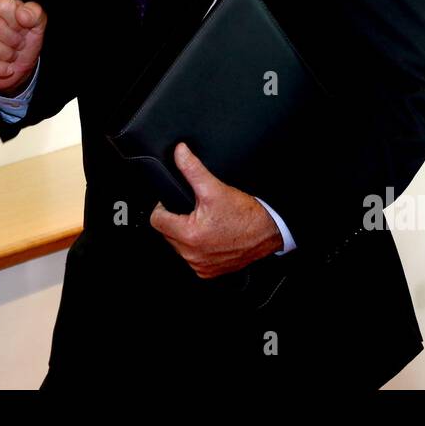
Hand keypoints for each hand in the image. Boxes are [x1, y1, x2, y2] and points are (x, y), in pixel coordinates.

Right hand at [0, 0, 45, 92]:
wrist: (17, 66)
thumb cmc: (23, 40)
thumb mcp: (37, 24)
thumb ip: (34, 13)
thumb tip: (22, 14)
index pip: (0, 3)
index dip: (15, 20)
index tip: (21, 28)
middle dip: (12, 40)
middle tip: (18, 45)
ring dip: (5, 55)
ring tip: (11, 55)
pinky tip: (5, 68)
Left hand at [149, 142, 283, 278]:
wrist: (268, 231)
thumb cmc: (246, 215)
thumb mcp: (215, 188)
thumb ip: (192, 169)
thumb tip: (179, 153)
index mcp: (189, 235)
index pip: (156, 220)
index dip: (164, 207)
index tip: (175, 203)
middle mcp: (192, 255)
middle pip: (167, 233)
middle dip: (177, 220)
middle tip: (195, 210)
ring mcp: (200, 265)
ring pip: (179, 246)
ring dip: (186, 235)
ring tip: (204, 223)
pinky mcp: (208, 272)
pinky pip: (192, 258)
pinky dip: (197, 248)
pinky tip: (210, 237)